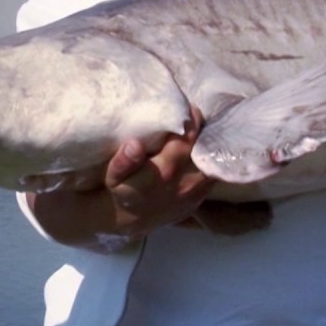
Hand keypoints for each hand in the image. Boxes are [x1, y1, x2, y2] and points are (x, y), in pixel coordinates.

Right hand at [105, 110, 214, 237]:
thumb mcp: (114, 178)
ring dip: (207, 143)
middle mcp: (185, 182)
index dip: (190, 122)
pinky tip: (200, 148)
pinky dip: (208, 158)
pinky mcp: (202, 197)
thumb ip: (123, 162)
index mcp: (164, 172)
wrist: (133, 219)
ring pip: (211, 160)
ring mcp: (196, 192)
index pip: (185, 141)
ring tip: (198, 128)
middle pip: (203, 148)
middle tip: (193, 113)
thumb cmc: (123, 190)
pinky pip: (212, 172)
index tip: (187, 107)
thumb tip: (134, 145)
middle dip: (200, 128)